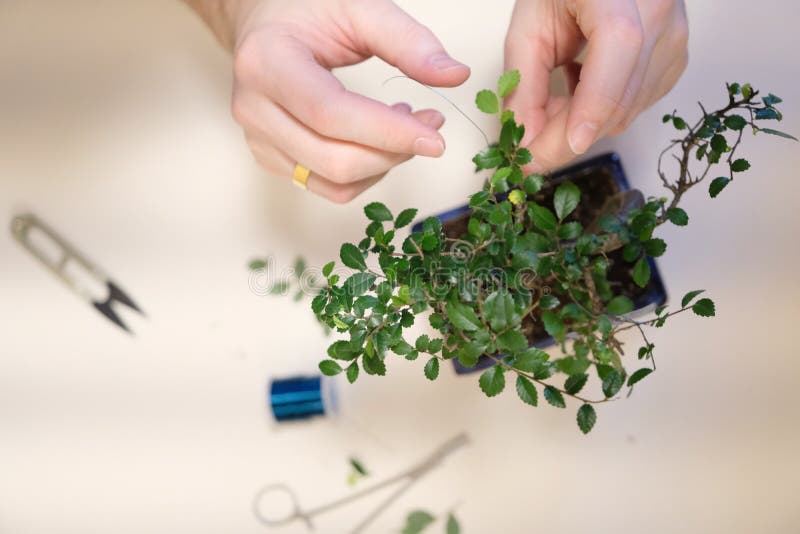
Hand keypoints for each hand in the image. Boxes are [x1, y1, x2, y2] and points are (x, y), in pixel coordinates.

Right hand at [219, 0, 469, 202]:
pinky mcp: (270, 158)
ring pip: (333, 182)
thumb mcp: (359, 7)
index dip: (388, 132)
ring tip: (404, 127)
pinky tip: (377, 141)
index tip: (436, 136)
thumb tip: (456, 76)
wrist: (263, 20)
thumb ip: (408, 41)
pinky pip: (327, 187)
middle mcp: (254, 109)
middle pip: (334, 159)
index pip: (331, 115)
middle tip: (430, 126)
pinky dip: (365, 173)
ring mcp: (259, 139)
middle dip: (393, 152)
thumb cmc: (308, 9)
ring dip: (383, 165)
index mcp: (267, 63)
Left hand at [504, 0, 688, 172]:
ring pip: (626, 112)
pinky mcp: (674, 60)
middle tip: (528, 142)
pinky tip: (580, 83)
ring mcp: (673, 39)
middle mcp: (659, 15)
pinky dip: (601, 110)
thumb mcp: (528, 27)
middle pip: (620, 98)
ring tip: (555, 95)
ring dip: (582, 121)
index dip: (592, 105)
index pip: (619, 48)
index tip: (564, 145)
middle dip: (569, 133)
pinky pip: (635, 106)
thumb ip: (523, 85)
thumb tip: (525, 142)